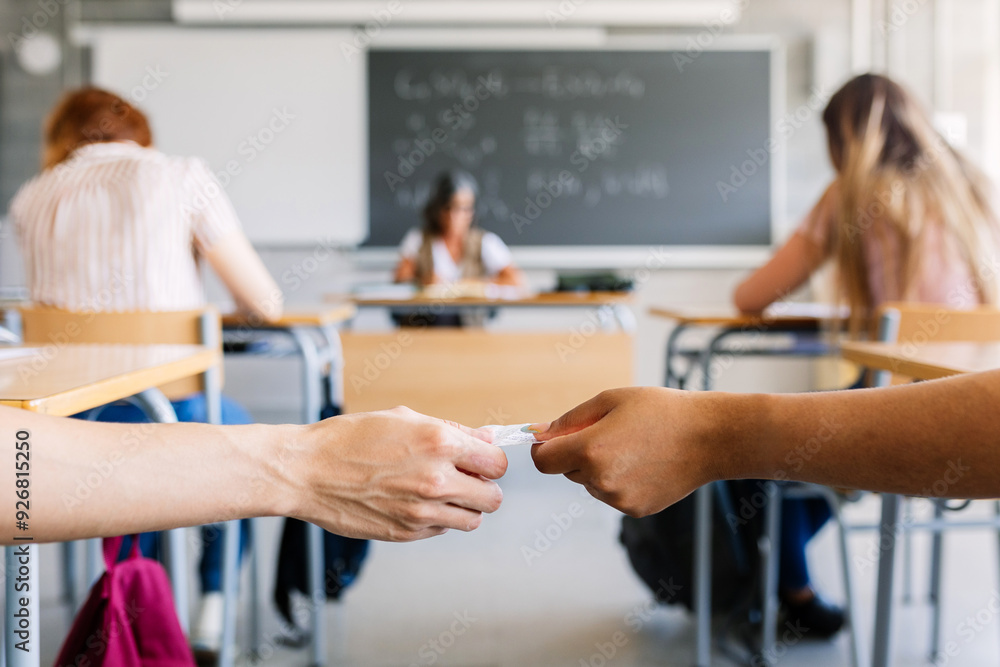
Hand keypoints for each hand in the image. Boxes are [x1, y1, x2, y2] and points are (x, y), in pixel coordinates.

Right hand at [288, 407, 507, 540]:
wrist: (307, 471)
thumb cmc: (350, 439)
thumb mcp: (404, 419)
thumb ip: (452, 431)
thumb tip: (485, 439)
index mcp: (440, 443)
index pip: (497, 463)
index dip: (490, 461)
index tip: (480, 460)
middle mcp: (437, 479)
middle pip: (493, 498)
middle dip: (484, 487)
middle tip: (466, 479)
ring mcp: (422, 510)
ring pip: (472, 520)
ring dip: (464, 507)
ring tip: (441, 492)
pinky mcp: (407, 533)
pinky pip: (442, 530)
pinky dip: (438, 519)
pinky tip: (414, 501)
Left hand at [530, 388, 720, 516]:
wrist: (709, 437)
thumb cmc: (661, 410)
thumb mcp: (610, 400)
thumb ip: (569, 419)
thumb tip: (538, 433)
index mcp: (590, 450)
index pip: (543, 461)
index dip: (544, 448)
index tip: (554, 439)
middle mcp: (600, 480)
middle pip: (566, 471)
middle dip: (576, 453)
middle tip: (609, 433)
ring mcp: (618, 499)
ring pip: (589, 483)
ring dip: (598, 468)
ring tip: (633, 447)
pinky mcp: (635, 510)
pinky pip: (611, 494)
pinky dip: (618, 480)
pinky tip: (644, 464)